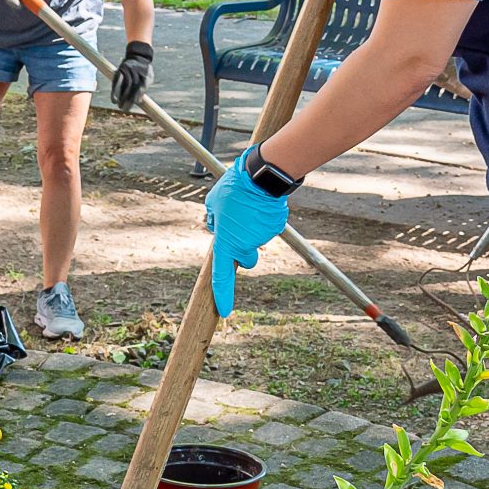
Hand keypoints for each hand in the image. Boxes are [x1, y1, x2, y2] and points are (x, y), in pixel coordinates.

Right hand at [111, 41, 153, 110]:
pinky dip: (114, 90)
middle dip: (127, 99)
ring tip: (118, 105)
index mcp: (144, 75)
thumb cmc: (144, 70)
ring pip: (123, 85)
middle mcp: (135, 72)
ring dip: (120, 96)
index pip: (140, 88)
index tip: (135, 103)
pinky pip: (116, 81)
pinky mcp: (120, 70)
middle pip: (131, 87)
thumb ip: (144, 88)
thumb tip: (139, 100)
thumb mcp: (148, 77)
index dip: (137, 96)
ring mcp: (127, 70)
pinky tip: (113, 98)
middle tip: (125, 108)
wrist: (138, 55)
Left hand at [203, 154, 289, 315]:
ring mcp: (263, 238)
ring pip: (256, 239)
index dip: (222, 295)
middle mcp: (246, 246)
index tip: (224, 312)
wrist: (261, 176)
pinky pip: (266, 227)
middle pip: (246, 260)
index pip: (222, 276)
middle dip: (243, 251)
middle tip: (239, 229)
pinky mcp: (276, 228)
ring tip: (247, 206)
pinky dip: (263, 219)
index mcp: (227, 244)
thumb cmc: (233, 189)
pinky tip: (260, 203)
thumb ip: (212, 219)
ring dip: (251, 228)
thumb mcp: (213, 203)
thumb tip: (215, 226)